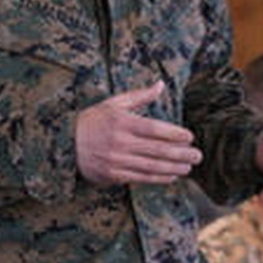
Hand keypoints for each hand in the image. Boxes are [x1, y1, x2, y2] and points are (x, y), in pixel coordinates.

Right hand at [75, 80, 201, 185]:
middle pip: (157, 149)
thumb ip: (139, 96)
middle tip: (197, 155)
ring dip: (173, 168)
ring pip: (151, 166)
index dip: (174, 134)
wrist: (64, 144)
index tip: (189, 136)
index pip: (154, 129)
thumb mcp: (113, 104)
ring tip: (188, 167)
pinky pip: (141, 178)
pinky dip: (158, 178)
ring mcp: (117, 160)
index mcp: (122, 122)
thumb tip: (160, 84)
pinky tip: (172, 176)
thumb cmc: (92, 121)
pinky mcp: (113, 175)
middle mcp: (120, 142)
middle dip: (180, 154)